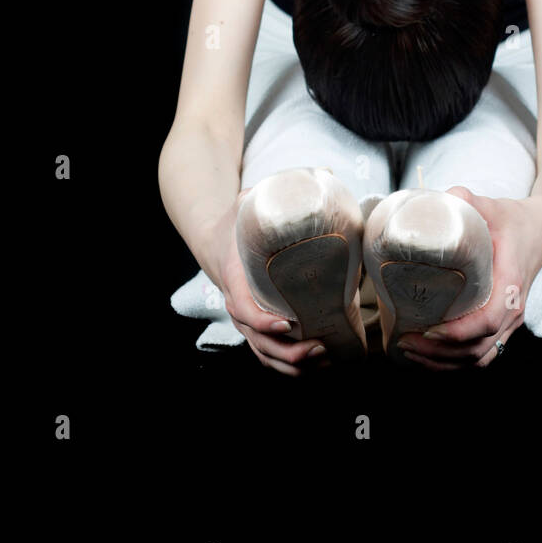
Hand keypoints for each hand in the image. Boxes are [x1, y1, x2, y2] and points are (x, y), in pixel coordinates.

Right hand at [202, 190, 333, 376]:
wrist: (213, 237)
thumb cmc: (236, 222)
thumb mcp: (250, 203)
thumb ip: (279, 190)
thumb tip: (327, 174)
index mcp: (234, 280)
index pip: (245, 310)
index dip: (264, 323)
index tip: (289, 325)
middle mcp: (237, 305)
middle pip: (258, 341)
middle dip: (287, 352)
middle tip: (319, 348)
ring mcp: (246, 320)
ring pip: (264, 354)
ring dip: (290, 365)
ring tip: (322, 360)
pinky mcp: (255, 326)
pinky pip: (267, 354)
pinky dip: (286, 367)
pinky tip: (312, 368)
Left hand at [397, 187, 541, 370]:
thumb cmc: (515, 220)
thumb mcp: (491, 205)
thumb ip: (466, 199)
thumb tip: (438, 198)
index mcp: (510, 283)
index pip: (487, 320)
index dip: (458, 332)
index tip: (429, 329)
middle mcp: (514, 309)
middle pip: (479, 348)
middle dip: (440, 353)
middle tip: (405, 342)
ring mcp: (511, 320)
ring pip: (481, 358)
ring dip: (446, 363)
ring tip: (412, 352)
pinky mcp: (504, 324)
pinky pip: (484, 353)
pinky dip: (457, 362)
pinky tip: (431, 356)